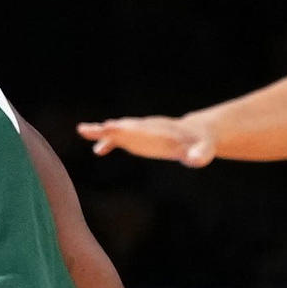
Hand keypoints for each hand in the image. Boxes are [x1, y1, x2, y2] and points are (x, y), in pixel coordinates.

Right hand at [78, 113, 219, 167]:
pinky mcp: (137, 138)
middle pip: (125, 127)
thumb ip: (199, 155)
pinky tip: (97, 151)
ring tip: (82, 130)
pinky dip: (108, 142)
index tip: (111, 127)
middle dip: (109, 129)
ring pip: (119, 130)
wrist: (196, 134)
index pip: (142, 129)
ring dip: (101, 132)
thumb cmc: (200, 143)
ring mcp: (140, 132)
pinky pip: (119, 139)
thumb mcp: (204, 151)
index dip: (127, 130)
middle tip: (86, 129)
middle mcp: (148, 128)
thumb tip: (193, 160)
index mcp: (162, 131)